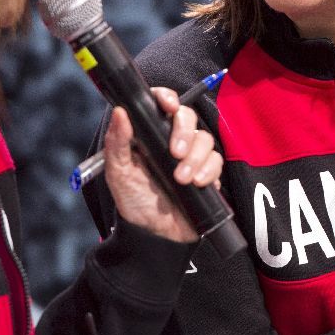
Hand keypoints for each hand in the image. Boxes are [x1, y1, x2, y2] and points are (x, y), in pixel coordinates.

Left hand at [102, 88, 221, 241]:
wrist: (154, 235)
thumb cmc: (134, 202)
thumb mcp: (118, 174)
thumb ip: (117, 144)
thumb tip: (120, 112)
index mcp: (150, 134)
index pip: (161, 104)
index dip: (167, 98)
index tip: (168, 106)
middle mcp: (172, 140)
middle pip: (188, 117)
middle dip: (185, 132)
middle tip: (176, 153)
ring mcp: (192, 156)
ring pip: (205, 140)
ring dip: (196, 158)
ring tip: (182, 179)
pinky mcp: (207, 172)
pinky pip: (217, 161)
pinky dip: (209, 171)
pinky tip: (197, 183)